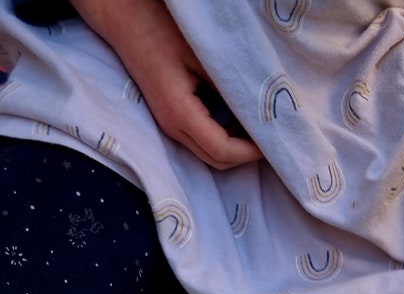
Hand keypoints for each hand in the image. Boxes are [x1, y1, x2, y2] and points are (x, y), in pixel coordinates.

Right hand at [71, 0, 262, 168]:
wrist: (123, 15)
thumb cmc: (161, 26)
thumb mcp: (204, 56)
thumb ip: (231, 88)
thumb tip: (261, 114)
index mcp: (179, 113)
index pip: (222, 151)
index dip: (250, 152)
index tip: (273, 139)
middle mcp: (171, 127)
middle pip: (216, 161)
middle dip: (246, 156)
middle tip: (271, 138)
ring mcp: (168, 124)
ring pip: (209, 154)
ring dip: (235, 148)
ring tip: (258, 130)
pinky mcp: (169, 116)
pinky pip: (201, 140)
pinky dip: (224, 137)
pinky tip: (239, 120)